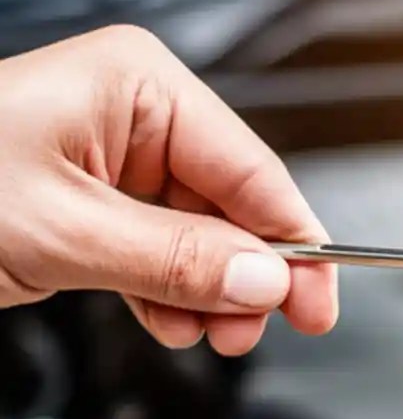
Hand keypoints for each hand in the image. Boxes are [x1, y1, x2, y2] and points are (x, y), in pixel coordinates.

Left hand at [0, 25, 336, 355]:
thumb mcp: (65, 231)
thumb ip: (177, 258)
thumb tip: (264, 279)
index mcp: (139, 87)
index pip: (251, 169)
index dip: (295, 240)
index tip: (321, 297)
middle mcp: (134, 114)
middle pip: (231, 204)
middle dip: (246, 275)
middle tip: (261, 328)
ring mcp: (115, 156)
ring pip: (200, 233)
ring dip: (208, 291)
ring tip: (206, 330)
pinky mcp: (95, 196)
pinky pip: (160, 245)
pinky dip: (170, 289)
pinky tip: (170, 317)